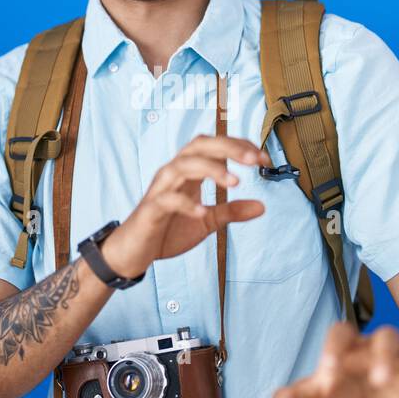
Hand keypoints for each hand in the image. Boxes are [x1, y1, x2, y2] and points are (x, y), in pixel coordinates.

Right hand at [99, 134, 271, 280]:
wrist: (134, 251)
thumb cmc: (167, 231)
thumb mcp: (207, 222)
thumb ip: (231, 212)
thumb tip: (262, 206)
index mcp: (189, 172)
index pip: (215, 146)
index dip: (240, 147)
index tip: (265, 159)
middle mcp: (174, 173)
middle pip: (199, 145)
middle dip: (228, 148)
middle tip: (255, 160)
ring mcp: (161, 189)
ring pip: (183, 165)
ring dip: (211, 170)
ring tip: (235, 182)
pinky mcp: (151, 209)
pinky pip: (167, 200)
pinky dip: (186, 203)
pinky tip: (203, 211)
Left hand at [270, 321, 398, 397]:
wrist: (397, 386)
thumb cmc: (351, 385)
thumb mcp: (324, 392)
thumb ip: (298, 396)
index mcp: (353, 348)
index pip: (341, 333)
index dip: (333, 351)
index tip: (326, 377)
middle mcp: (383, 348)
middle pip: (386, 336)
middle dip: (383, 356)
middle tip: (378, 381)